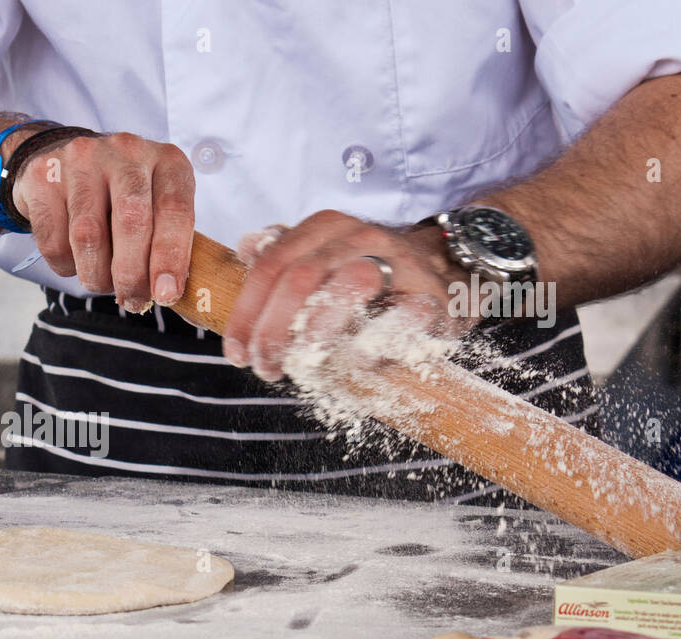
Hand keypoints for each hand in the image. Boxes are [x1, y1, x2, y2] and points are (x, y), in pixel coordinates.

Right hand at [11, 133, 195, 312]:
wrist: (62, 162)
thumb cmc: (119, 197)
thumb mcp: (155, 208)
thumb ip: (166, 242)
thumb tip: (166, 293)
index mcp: (166, 160)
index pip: (175, 209)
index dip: (171, 257)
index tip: (166, 294)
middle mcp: (126, 152)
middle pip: (131, 222)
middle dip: (132, 275)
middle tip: (132, 301)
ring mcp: (81, 160)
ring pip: (88, 235)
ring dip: (96, 275)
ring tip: (101, 283)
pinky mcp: (44, 177)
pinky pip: (54, 240)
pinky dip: (66, 266)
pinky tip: (74, 260)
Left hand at [223, 210, 470, 380]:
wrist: (443, 277)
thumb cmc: (372, 279)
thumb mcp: (322, 262)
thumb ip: (283, 257)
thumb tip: (245, 246)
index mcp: (325, 228)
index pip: (271, 265)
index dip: (247, 313)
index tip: (237, 353)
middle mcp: (359, 236)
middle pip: (301, 276)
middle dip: (273, 329)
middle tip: (264, 368)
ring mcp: (399, 262)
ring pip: (350, 285)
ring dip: (315, 333)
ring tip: (300, 365)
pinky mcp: (432, 297)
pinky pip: (402, 317)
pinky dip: (375, 342)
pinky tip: (357, 362)